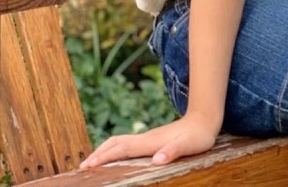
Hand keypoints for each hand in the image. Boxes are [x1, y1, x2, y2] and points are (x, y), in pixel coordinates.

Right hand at [79, 112, 219, 169]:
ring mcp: (146, 138)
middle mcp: (144, 139)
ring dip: (104, 151)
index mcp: (149, 142)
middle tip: (82, 167)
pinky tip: (114, 157)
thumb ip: (172, 152)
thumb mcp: (188, 146)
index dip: (104, 157)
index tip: (88, 166)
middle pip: (115, 144)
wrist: (204, 119)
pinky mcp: (150, 140)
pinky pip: (126, 145)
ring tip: (92, 162)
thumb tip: (156, 160)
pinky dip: (114, 150)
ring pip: (119, 142)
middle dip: (98, 154)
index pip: (121, 150)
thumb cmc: (197, 136)